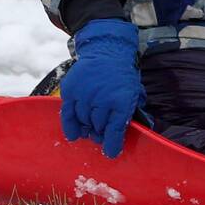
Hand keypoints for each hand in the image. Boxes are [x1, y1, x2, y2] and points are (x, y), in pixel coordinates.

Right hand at [58, 19, 143, 157]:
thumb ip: (132, 113)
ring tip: (90, 126)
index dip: (112, 145)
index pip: (114, 130)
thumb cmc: (123, 75)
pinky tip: (74, 133)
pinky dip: (70, 125)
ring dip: (87, 127)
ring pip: (83, 122)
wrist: (107, 51)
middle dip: (100, 134)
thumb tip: (137, 133)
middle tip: (101, 134)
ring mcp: (84, 93)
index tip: (110, 153)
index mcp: (121, 100)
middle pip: (97, 127)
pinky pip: (67, 114)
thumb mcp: (134, 93)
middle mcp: (101, 98)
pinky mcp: (70, 89)